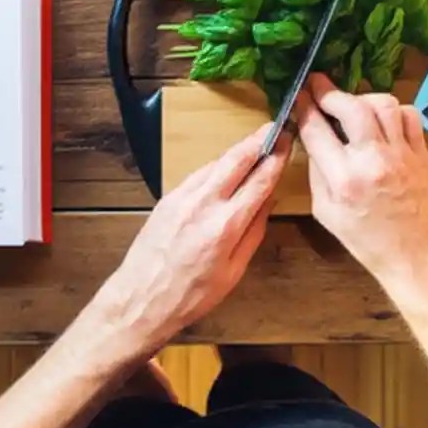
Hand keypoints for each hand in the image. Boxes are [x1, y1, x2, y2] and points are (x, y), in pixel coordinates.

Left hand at [89, 126, 291, 353]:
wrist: (140, 300)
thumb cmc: (189, 296)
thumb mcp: (233, 272)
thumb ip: (253, 234)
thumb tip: (267, 203)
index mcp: (225, 226)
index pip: (259, 181)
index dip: (277, 158)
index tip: (287, 142)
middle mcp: (203, 205)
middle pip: (236, 159)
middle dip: (258, 141)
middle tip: (274, 128)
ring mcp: (181, 198)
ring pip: (215, 163)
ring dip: (237, 152)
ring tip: (254, 144)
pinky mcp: (167, 199)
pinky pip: (197, 175)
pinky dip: (215, 167)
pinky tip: (224, 168)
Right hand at [295, 73, 427, 317]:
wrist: (419, 257)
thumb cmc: (370, 242)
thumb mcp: (327, 214)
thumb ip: (318, 174)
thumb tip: (313, 141)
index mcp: (344, 180)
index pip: (316, 129)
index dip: (304, 106)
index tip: (300, 96)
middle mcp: (373, 161)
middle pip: (350, 107)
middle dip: (329, 92)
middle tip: (319, 87)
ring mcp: (402, 155)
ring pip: (382, 104)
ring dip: (362, 98)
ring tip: (352, 104)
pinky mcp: (422, 154)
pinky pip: (409, 115)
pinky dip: (393, 110)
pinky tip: (382, 119)